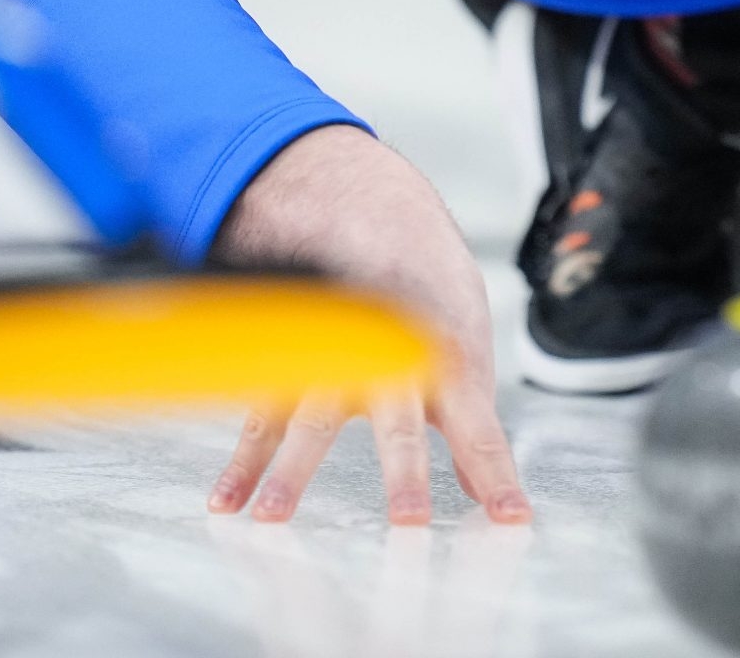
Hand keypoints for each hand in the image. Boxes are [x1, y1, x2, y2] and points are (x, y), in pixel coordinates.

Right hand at [204, 125, 530, 526]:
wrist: (377, 218)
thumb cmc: (431, 298)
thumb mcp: (466, 351)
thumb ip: (472, 426)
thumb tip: (489, 496)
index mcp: (448, 361)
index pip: (480, 428)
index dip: (496, 473)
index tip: (510, 518)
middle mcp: (395, 359)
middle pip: (401, 420)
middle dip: (405, 470)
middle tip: (408, 519)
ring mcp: (339, 357)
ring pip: (316, 415)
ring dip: (293, 469)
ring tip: (274, 516)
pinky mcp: (295, 360)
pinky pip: (264, 415)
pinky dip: (242, 460)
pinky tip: (229, 499)